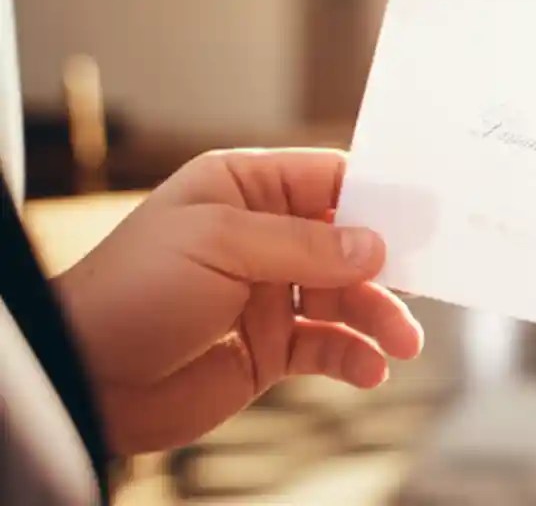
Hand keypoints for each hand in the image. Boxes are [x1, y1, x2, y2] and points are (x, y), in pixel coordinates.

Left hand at [54, 149, 423, 455]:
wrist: (89, 378)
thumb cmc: (136, 291)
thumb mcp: (220, 246)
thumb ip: (304, 245)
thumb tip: (375, 247)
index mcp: (244, 189)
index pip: (328, 179)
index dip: (377, 196)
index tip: (426, 217)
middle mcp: (261, 236)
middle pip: (347, 241)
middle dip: (386, 266)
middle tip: (422, 286)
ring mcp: (267, 293)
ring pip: (345, 297)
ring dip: (378, 317)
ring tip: (402, 343)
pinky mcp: (269, 347)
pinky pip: (326, 345)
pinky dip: (353, 356)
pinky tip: (369, 370)